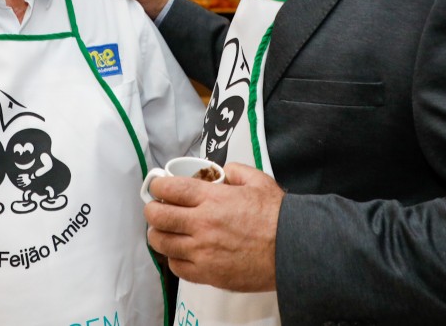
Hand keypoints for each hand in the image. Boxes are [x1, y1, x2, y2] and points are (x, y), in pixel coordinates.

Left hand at [144, 162, 283, 291]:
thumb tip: (222, 172)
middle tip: (156, 208)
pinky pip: (176, 266)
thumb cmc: (277, 217)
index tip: (157, 186)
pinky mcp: (207, 273)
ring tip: (165, 231)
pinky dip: (174, 257)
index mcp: (212, 198)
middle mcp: (202, 224)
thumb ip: (235, 172)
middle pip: (157, 216)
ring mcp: (202, 251)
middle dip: (152, 210)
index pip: (169, 189)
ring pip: (161, 243)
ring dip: (158, 234)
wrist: (293, 250)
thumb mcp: (258, 180)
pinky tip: (181, 251)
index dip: (157, 186)